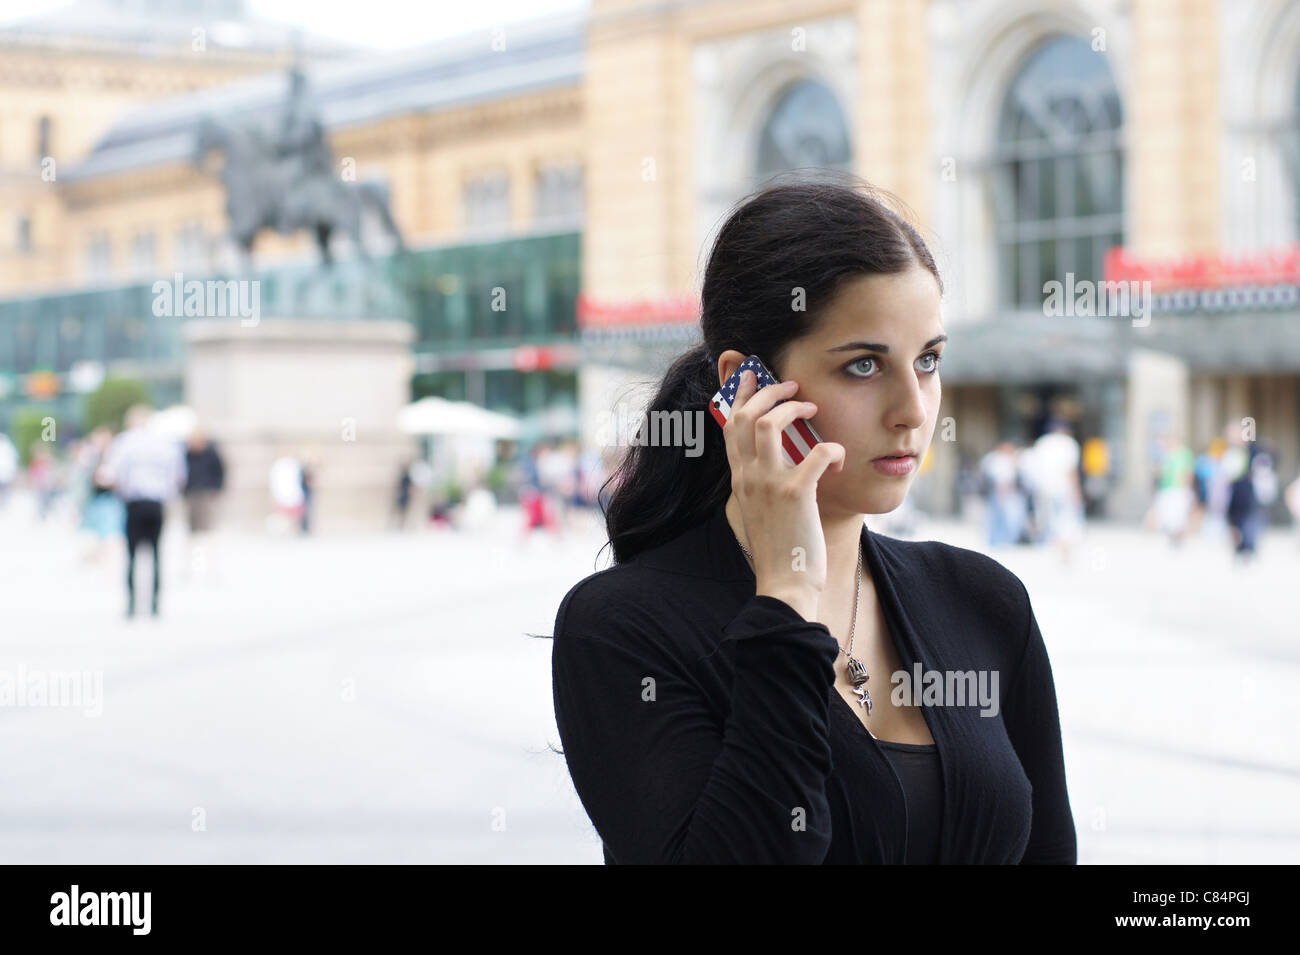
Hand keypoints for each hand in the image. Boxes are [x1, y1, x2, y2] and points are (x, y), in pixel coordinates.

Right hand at [720, 369, 845, 618]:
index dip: (740, 395)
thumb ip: (762, 484)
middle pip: (745, 416)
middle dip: (768, 392)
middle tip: (791, 387)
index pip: (729, 426)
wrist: (785, 585)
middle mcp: (747, 478)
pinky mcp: (795, 495)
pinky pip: (816, 452)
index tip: (751, 375)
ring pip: (768, 424)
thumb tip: (777, 463)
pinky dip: (832, 449)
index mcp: (739, 480)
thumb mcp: (761, 511)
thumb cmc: (781, 550)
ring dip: (792, 409)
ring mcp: (768, 484)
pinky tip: (838, 460)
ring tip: (811, 408)